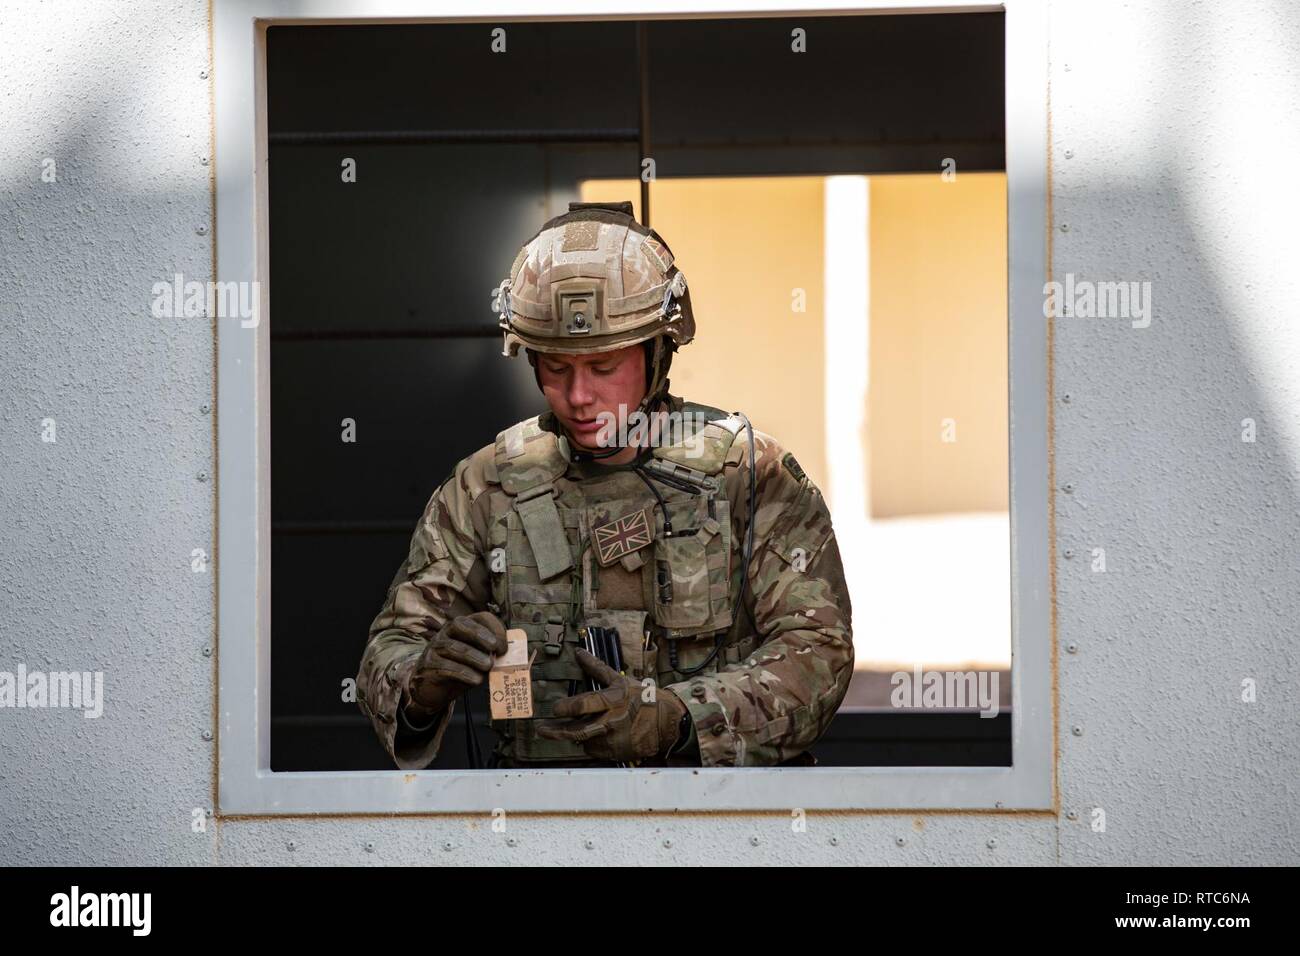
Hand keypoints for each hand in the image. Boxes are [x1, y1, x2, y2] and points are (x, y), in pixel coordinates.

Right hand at [406, 612, 508, 715]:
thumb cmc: (459, 670)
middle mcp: (445, 633)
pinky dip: (463, 673)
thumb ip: (488, 655)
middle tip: (494, 648)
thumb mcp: (476, 660)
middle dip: (479, 634)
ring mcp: (435, 648)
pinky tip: (476, 679)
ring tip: (488, 666)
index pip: (479, 617)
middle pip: (460, 624)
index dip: (494, 628)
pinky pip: (445, 666)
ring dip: (474, 656)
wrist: (433, 689)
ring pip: (452, 646)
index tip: (503, 647)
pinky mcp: (428, 666)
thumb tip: (506, 657)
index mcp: (462, 627)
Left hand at [535, 648, 686, 761]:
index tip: (554, 709)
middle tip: (542, 729)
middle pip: (577, 731)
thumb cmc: (641, 698)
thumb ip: (596, 669)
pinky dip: (588, 744)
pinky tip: (589, 736)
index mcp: (612, 701)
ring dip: (574, 736)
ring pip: (584, 742)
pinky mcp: (616, 753)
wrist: (665, 722)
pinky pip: (595, 751)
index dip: (565, 708)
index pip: (583, 705)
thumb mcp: (619, 680)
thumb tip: (578, 652)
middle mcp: (611, 722)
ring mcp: (614, 740)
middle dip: (556, 731)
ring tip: (566, 730)